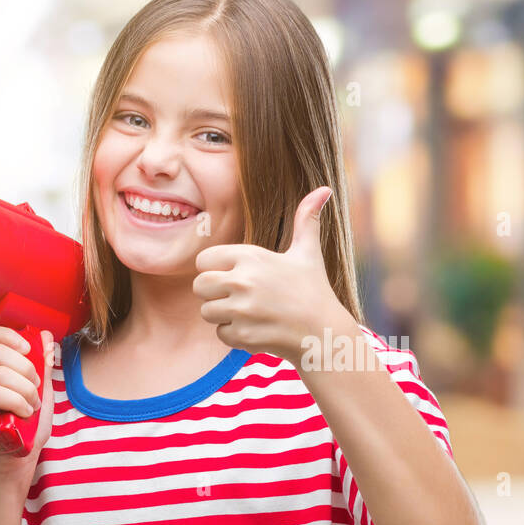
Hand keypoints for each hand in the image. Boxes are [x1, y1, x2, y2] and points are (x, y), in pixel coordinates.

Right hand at [0, 325, 53, 484]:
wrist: (15, 463)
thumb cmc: (26, 428)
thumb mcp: (41, 392)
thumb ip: (42, 366)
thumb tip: (48, 337)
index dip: (10, 335)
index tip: (29, 350)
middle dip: (27, 369)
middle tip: (36, 390)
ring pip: (0, 372)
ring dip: (26, 391)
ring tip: (31, 407)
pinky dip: (18, 402)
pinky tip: (24, 413)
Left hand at [193, 186, 349, 363]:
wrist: (324, 332)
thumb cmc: (314, 290)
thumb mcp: (308, 252)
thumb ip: (307, 219)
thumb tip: (324, 189)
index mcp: (251, 256)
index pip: (204, 260)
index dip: (216, 269)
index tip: (235, 276)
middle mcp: (243, 280)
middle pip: (199, 286)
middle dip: (214, 293)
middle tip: (239, 297)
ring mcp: (242, 309)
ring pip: (207, 312)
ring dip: (223, 315)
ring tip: (249, 313)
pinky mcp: (243, 335)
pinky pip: (220, 334)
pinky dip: (235, 335)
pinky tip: (256, 329)